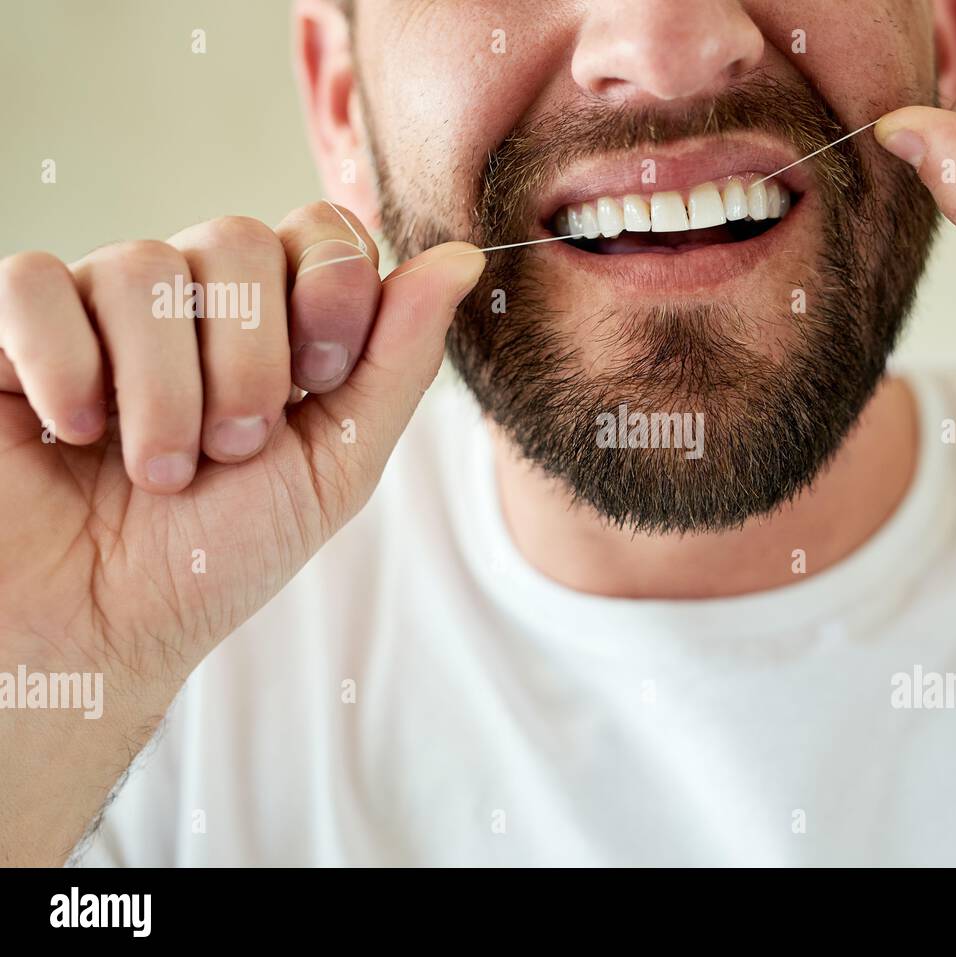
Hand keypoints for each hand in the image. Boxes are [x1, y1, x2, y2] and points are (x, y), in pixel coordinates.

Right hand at [0, 202, 482, 862]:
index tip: (320, 379)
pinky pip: (36, 284)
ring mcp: (95, 309)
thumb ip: (396, 361)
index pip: (318, 230)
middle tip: (233, 447)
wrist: (102, 634)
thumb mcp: (336, 464)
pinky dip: (67, 367)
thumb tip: (462, 259)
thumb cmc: (219, 558)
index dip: (330, 290)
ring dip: (165, 393)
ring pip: (140, 267)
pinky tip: (75, 433)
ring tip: (159, 470)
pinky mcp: (5, 330)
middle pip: (235, 237)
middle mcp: (186, 301)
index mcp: (272, 323)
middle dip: (250, 361)